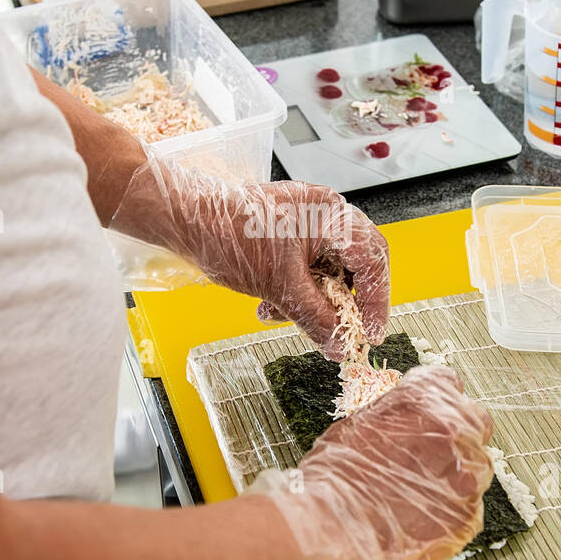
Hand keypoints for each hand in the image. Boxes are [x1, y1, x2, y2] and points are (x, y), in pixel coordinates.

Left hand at [112, 166, 389, 359]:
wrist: (184, 219)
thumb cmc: (228, 235)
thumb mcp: (280, 287)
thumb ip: (316, 318)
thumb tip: (339, 346)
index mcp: (331, 215)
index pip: (372, 260)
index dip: (376, 300)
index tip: (371, 332)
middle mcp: (324, 213)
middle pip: (352, 266)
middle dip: (340, 302)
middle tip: (337, 331)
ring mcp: (305, 221)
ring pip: (326, 270)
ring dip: (312, 300)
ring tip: (284, 316)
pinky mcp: (287, 232)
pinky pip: (305, 267)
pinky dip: (294, 290)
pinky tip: (269, 306)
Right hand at [248, 365, 493, 559]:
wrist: (333, 528)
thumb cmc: (336, 474)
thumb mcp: (360, 424)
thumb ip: (398, 417)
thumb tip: (408, 422)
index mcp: (426, 397)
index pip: (448, 383)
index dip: (436, 401)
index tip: (427, 417)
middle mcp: (456, 429)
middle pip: (475, 421)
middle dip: (457, 435)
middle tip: (429, 456)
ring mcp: (468, 475)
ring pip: (476, 467)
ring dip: (455, 475)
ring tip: (418, 495)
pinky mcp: (468, 515)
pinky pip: (469, 507)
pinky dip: (450, 511)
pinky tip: (419, 519)